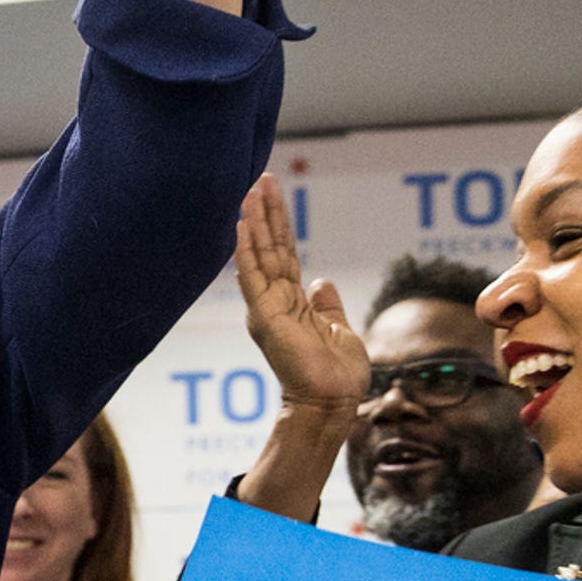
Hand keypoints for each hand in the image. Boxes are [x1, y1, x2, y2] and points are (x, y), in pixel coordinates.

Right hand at [236, 176, 365, 411]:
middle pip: (269, 247)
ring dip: (254, 222)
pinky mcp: (265, 317)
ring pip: (258, 256)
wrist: (333, 402)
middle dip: (265, 212)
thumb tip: (322, 281)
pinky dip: (246, 251)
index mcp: (292, 302)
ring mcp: (267, 308)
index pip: (284, 253)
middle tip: (260, 178)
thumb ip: (327, 304)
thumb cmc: (337, 374)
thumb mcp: (340, 328)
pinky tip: (242, 226)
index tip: (272, 193)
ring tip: (251, 191)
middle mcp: (275, 301)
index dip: (279, 223)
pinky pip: (252, 277)